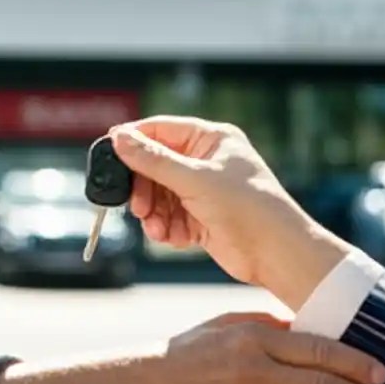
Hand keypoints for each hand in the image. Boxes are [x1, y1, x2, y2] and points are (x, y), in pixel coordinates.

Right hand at [109, 116, 350, 308]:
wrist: (276, 253)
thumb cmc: (248, 207)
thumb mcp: (195, 179)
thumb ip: (153, 160)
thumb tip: (119, 138)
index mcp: (211, 139)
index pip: (161, 130)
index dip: (134, 140)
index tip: (109, 151)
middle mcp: (206, 162)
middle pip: (155, 166)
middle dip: (143, 188)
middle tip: (137, 205)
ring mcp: (203, 191)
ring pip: (159, 195)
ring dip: (153, 213)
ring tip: (156, 227)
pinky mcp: (201, 218)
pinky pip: (169, 217)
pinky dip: (165, 228)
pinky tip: (170, 237)